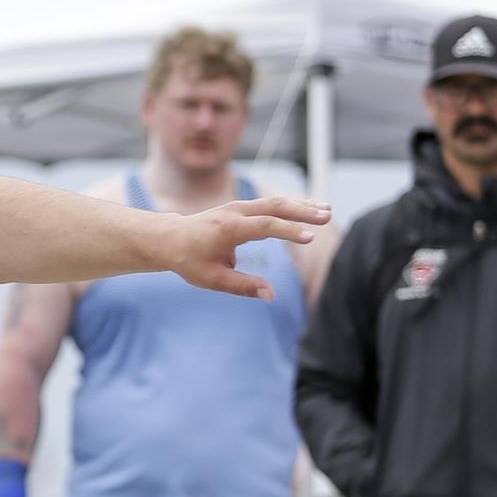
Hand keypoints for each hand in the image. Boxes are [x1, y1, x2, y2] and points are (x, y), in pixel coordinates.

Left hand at [158, 197, 332, 298]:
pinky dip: (290, 205)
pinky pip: (269, 204)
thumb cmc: (190, 261)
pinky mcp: (241, 208)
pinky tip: (309, 207)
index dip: (288, 230)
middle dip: (302, 210)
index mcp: (228, 228)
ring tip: (326, 210)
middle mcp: (235, 212)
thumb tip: (271, 295)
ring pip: (274, 202)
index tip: (309, 237)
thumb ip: (243, 286)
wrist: (170, 239)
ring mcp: (238, 207)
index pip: (264, 226)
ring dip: (301, 204)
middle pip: (274, 206)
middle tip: (327, 215)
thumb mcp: (212, 279)